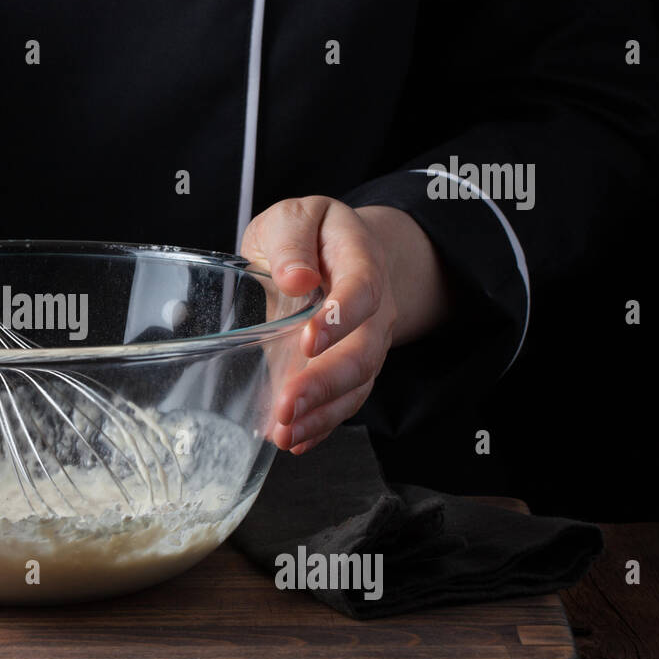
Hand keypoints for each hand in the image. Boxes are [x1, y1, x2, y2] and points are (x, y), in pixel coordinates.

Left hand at [240, 196, 449, 454]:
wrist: (331, 250)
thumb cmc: (307, 234)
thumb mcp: (291, 217)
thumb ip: (290, 242)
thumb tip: (294, 278)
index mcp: (360, 258)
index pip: (363, 289)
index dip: (341, 317)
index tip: (309, 341)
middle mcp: (373, 307)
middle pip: (364, 351)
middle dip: (326, 383)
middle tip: (288, 406)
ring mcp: (364, 341)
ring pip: (356, 385)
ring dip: (322, 414)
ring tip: (285, 433)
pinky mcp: (345, 367)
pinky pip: (342, 401)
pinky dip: (320, 424)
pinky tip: (294, 440)